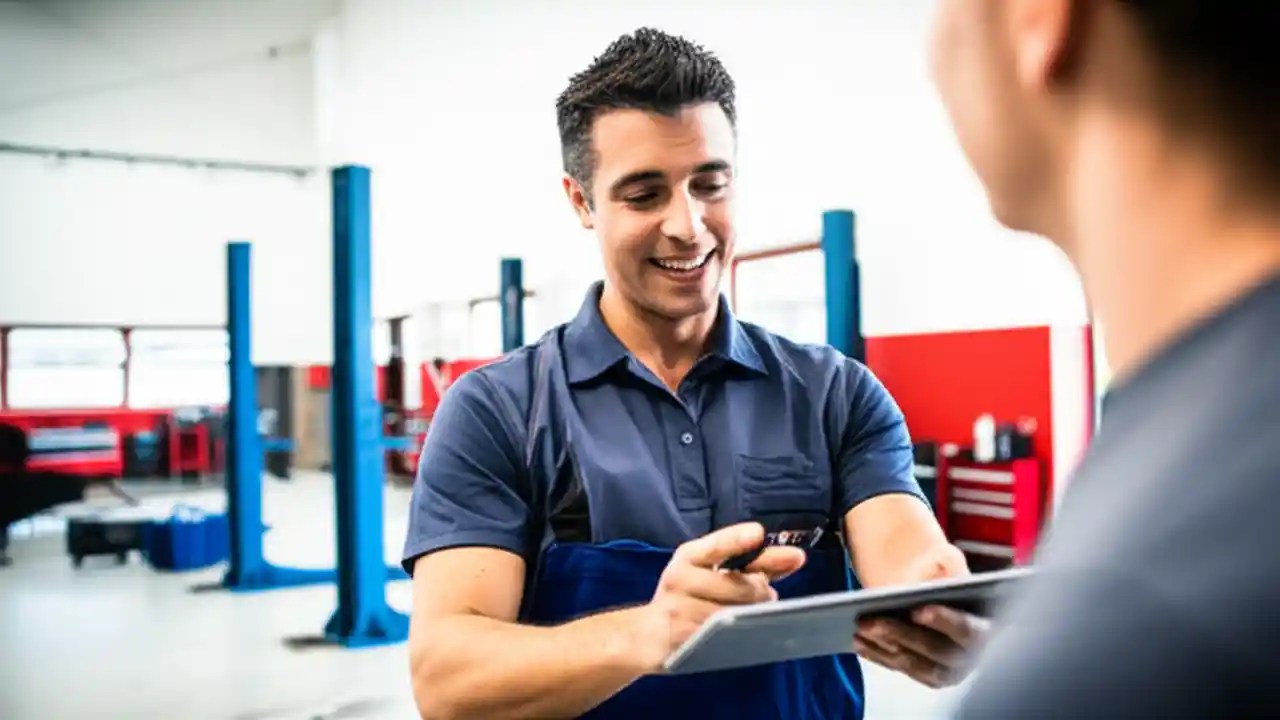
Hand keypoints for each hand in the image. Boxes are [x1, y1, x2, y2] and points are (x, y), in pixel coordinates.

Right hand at [635, 522, 806, 671]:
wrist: (648, 632)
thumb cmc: (689, 594)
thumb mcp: (711, 570)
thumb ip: (754, 563)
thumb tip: (796, 557)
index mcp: (690, 555)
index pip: (717, 545)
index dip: (737, 539)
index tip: (757, 533)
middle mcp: (682, 577)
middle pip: (739, 585)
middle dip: (761, 591)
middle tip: (765, 595)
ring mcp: (681, 609)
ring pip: (735, 612)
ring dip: (753, 614)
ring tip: (750, 613)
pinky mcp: (684, 636)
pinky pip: (724, 634)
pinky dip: (740, 632)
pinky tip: (740, 630)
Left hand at [853, 543, 988, 687]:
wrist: (946, 597)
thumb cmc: (949, 578)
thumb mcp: (952, 565)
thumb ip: (950, 569)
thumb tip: (934, 581)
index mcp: (988, 629)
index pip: (968, 629)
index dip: (943, 620)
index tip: (916, 610)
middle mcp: (972, 657)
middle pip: (937, 651)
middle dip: (901, 635)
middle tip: (870, 621)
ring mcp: (951, 670)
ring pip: (917, 665)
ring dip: (885, 648)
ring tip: (860, 630)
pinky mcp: (929, 675)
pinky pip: (903, 669)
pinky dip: (880, 656)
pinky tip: (859, 642)